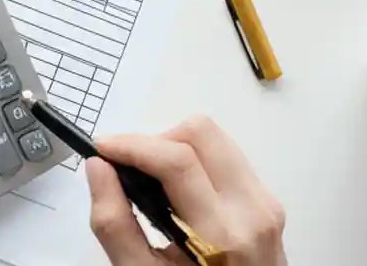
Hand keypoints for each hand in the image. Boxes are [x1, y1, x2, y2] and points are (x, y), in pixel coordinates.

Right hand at [85, 116, 285, 264]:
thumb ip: (114, 225)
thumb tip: (97, 167)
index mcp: (222, 233)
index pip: (178, 161)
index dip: (133, 145)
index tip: (102, 149)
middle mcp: (252, 208)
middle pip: (201, 132)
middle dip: (156, 141)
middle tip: (131, 169)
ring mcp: (266, 202)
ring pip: (216, 138)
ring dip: (175, 146)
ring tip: (154, 181)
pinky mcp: (269, 200)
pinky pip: (227, 157)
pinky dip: (195, 160)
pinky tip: (181, 191)